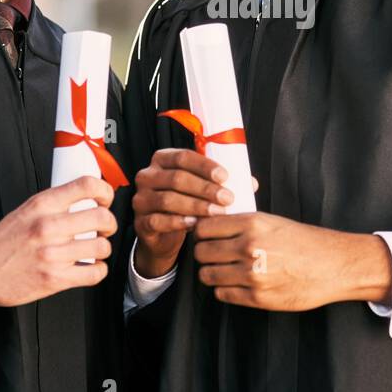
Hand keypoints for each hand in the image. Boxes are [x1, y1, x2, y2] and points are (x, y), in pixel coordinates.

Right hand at [0, 176, 116, 307]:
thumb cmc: (4, 240)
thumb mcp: (27, 209)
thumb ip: (56, 203)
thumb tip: (88, 197)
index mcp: (42, 205)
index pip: (86, 185)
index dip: (105, 191)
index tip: (105, 199)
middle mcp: (48, 226)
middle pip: (102, 217)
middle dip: (109, 224)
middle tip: (103, 228)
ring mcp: (52, 254)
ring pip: (102, 246)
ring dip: (102, 248)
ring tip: (93, 249)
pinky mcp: (55, 279)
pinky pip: (95, 273)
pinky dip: (98, 270)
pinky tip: (89, 267)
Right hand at [130, 148, 256, 277]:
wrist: (164, 235)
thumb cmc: (186, 203)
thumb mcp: (200, 189)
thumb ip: (221, 182)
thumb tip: (251, 182)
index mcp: (162, 159)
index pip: (183, 156)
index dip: (205, 166)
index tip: (225, 176)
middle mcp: (148, 176)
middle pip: (177, 177)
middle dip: (205, 188)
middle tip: (228, 198)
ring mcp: (141, 199)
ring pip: (168, 199)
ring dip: (196, 206)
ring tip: (218, 212)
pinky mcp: (141, 221)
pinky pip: (159, 220)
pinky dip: (179, 222)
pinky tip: (196, 224)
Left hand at [193, 212, 391, 311]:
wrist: (333, 265)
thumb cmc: (303, 241)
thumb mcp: (271, 221)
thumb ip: (241, 224)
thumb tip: (208, 226)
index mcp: (251, 223)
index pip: (204, 228)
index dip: (203, 233)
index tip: (208, 237)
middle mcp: (248, 247)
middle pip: (201, 252)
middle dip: (205, 254)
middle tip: (215, 255)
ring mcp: (252, 274)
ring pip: (208, 275)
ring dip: (213, 274)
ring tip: (226, 270)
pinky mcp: (257, 297)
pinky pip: (222, 294)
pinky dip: (226, 289)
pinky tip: (238, 283)